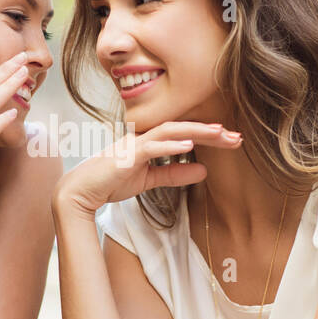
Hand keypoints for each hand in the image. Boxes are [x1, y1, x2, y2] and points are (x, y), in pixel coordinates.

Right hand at [53, 121, 241, 216]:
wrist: (81, 191)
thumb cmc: (111, 182)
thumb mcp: (150, 180)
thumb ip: (175, 174)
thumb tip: (204, 171)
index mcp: (150, 141)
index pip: (185, 134)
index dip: (209, 136)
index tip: (232, 141)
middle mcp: (145, 137)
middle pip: (183, 128)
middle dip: (211, 132)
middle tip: (236, 137)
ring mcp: (135, 144)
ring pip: (171, 131)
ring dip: (196, 132)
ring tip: (220, 134)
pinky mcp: (127, 155)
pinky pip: (151, 147)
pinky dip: (171, 145)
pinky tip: (189, 146)